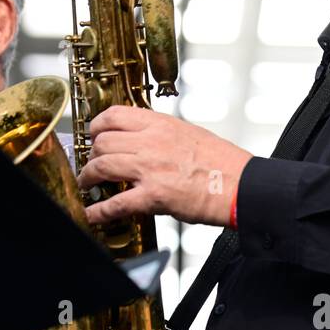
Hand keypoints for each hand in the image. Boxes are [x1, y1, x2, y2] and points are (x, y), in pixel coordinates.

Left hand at [76, 105, 251, 227]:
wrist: (241, 185)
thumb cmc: (224, 164)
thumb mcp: (191, 134)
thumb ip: (164, 135)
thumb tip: (147, 140)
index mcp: (161, 124)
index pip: (114, 115)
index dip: (97, 126)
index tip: (95, 135)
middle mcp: (150, 142)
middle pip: (103, 141)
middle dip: (92, 155)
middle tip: (92, 164)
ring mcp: (149, 169)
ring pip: (101, 167)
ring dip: (89, 178)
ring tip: (88, 185)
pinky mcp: (153, 196)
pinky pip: (115, 203)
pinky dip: (99, 211)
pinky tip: (92, 214)